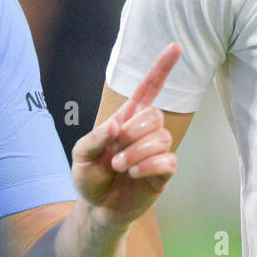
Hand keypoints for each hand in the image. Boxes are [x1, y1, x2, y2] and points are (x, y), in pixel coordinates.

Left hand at [72, 44, 181, 226]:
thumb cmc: (90, 177)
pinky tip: (136, 174)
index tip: (176, 47)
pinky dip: (149, 166)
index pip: (149, 88)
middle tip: (116, 151)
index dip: (162, 67)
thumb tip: (115, 126)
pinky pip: (168, 160)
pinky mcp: (163, 173)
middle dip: (133, 132)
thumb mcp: (80, 156)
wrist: (97, 209)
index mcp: (127, 119)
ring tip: (121, 166)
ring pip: (161, 138)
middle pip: (155, 115)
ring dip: (137, 152)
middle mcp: (145, 132)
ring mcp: (157, 152)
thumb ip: (94, 138)